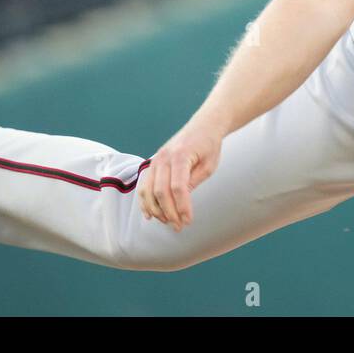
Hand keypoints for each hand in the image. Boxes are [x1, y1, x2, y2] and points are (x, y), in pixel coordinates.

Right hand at [138, 117, 225, 231]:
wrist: (203, 126)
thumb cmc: (209, 146)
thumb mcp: (209, 165)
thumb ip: (194, 181)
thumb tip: (180, 201)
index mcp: (180, 156)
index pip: (178, 187)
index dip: (182, 207)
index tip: (188, 221)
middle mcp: (164, 157)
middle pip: (161, 191)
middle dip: (169, 212)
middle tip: (179, 226)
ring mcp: (156, 160)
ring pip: (149, 190)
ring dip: (156, 210)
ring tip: (168, 222)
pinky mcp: (153, 164)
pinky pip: (144, 186)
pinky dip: (145, 202)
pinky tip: (150, 215)